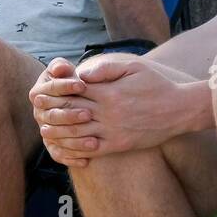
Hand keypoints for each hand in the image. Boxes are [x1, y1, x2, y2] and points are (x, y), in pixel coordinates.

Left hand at [33, 53, 191, 165]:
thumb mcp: (134, 66)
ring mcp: (112, 131)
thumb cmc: (156, 84)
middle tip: (37, 109)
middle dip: (52, 110)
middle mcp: (108, 113)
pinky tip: (64, 147)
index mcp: (109, 92)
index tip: (44, 89)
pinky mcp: (118, 146)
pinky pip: (91, 150)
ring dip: (58, 132)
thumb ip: (106, 67)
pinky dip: (74, 149)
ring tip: (45, 129)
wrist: (180, 110)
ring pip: (76, 134)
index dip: (56, 90)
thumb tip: (81, 74)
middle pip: (71, 112)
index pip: (74, 91)